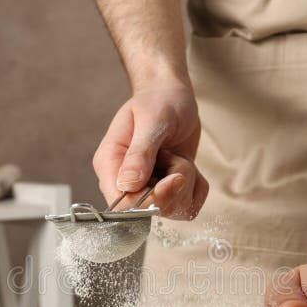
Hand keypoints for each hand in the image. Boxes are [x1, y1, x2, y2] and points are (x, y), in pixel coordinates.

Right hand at [92, 84, 208, 218]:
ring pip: (171, 210)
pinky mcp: (166, 192)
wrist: (172, 96)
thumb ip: (140, 153)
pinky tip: (188, 166)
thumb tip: (128, 184)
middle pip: (149, 211)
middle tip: (175, 158)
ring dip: (186, 184)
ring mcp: (145, 189)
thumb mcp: (152, 120)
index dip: (151, 200)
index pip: (122, 204)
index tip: (174, 178)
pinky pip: (186, 207)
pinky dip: (197, 188)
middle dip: (173, 188)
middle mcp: (123, 182)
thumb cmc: (159, 101)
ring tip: (177, 157)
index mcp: (110, 164)